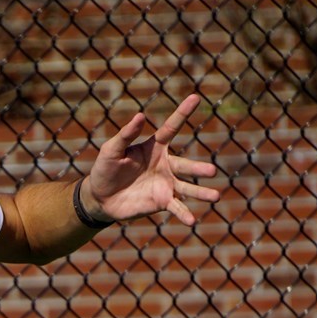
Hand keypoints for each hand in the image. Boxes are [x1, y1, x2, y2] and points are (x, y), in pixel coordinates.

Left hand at [84, 93, 221, 225]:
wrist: (101, 197)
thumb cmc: (105, 169)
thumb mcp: (111, 150)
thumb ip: (126, 135)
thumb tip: (141, 116)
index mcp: (155, 147)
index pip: (171, 128)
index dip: (182, 113)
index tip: (195, 97)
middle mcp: (165, 165)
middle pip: (185, 165)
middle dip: (199, 169)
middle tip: (212, 171)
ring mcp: (165, 184)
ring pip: (187, 188)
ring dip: (201, 193)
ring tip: (215, 197)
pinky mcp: (161, 202)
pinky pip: (176, 207)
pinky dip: (184, 214)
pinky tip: (192, 221)